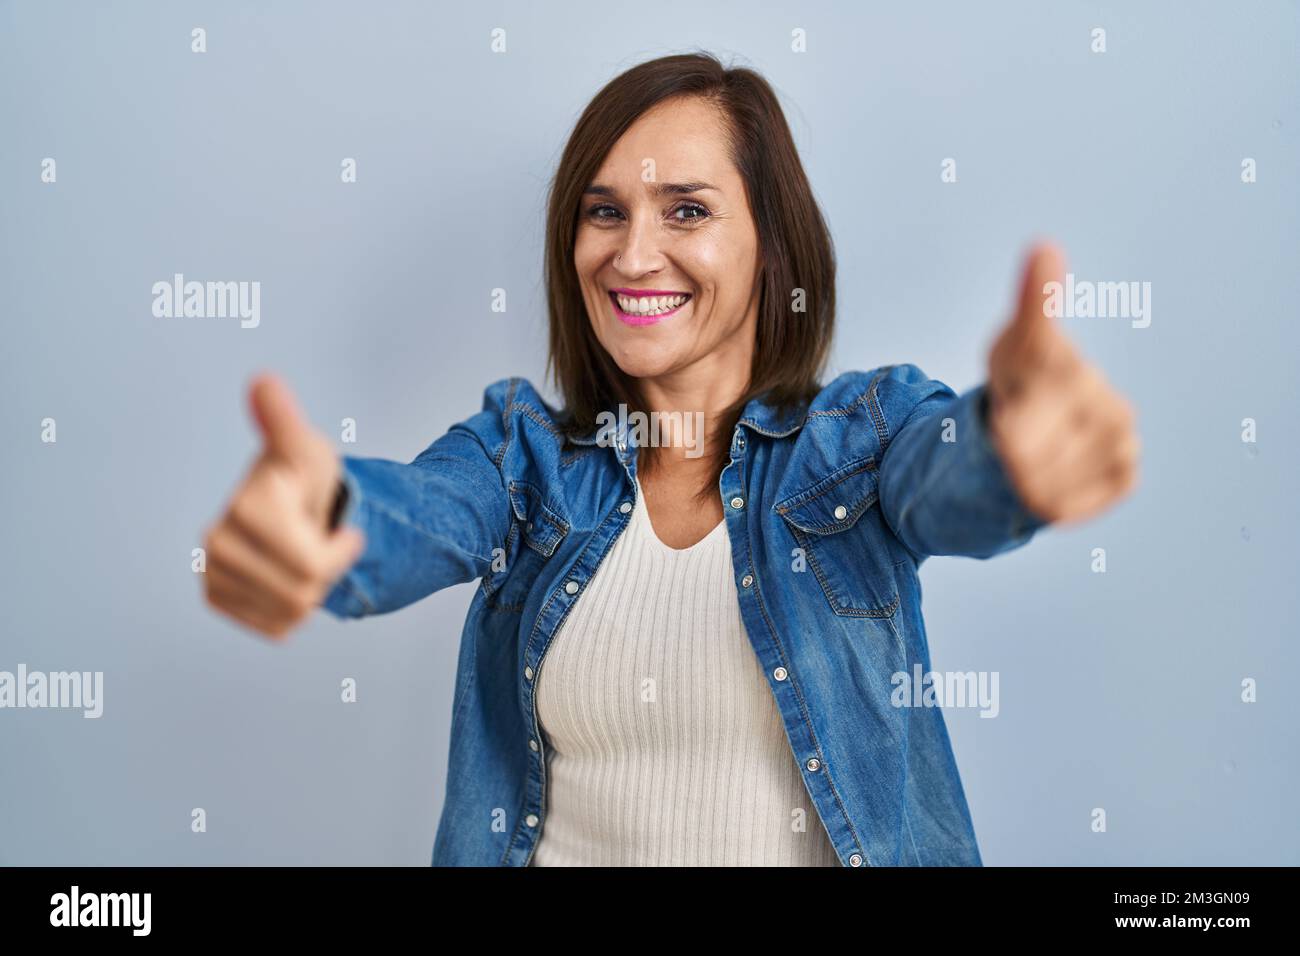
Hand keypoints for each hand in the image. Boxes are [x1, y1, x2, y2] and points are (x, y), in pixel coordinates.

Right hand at [202, 374, 364, 637]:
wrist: (287, 506)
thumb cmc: (302, 476)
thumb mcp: (306, 450)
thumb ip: (285, 421)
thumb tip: (263, 381)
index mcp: (244, 509)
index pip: (313, 566)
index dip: (341, 551)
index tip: (341, 528)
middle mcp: (215, 544)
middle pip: (302, 594)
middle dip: (325, 572)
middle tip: (318, 541)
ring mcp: (211, 574)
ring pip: (290, 615)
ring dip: (311, 590)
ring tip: (301, 555)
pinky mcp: (215, 598)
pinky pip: (275, 628)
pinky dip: (293, 610)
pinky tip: (285, 575)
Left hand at [986, 244, 1139, 524]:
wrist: (1047, 435)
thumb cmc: (1024, 384)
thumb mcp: (1009, 348)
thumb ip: (1029, 304)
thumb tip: (1046, 247)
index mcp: (1067, 366)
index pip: (1039, 358)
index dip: (1018, 383)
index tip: (1026, 321)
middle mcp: (1107, 401)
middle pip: (1021, 447)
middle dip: (1002, 448)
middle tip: (1008, 432)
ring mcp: (1121, 440)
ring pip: (1038, 483)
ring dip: (1020, 476)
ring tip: (1029, 451)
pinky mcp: (1124, 477)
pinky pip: (1063, 507)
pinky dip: (1043, 500)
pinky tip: (1050, 475)